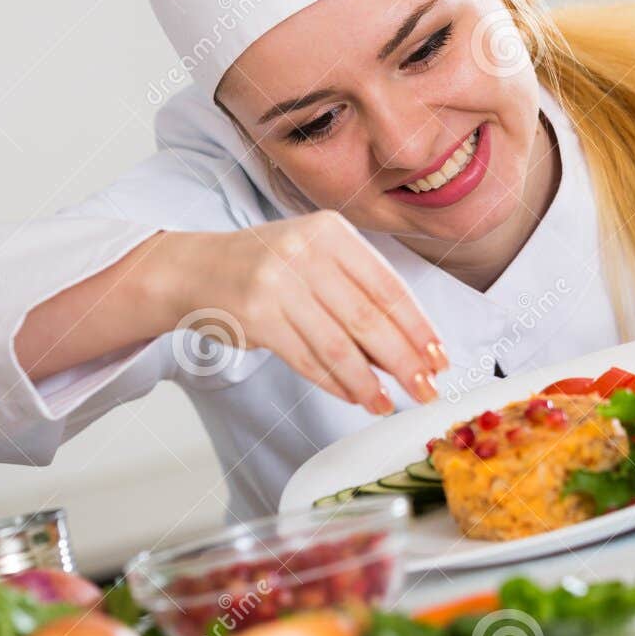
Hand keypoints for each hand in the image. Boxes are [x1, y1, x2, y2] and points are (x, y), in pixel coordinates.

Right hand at [156, 212, 447, 413]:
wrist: (195, 269)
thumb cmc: (267, 266)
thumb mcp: (314, 257)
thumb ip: (356, 291)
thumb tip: (409, 347)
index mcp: (330, 232)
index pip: (387, 286)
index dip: (417, 326)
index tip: (439, 357)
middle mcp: (305, 251)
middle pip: (368, 317)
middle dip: (403, 360)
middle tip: (425, 389)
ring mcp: (278, 283)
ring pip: (338, 345)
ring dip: (369, 382)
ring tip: (388, 404)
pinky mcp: (257, 317)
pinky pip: (307, 359)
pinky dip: (336, 383)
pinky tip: (355, 396)